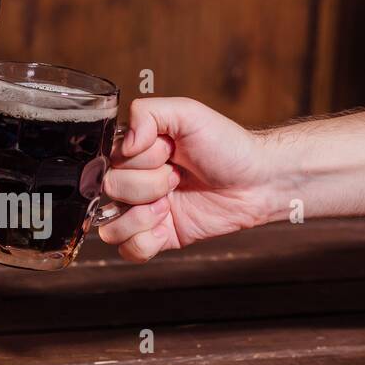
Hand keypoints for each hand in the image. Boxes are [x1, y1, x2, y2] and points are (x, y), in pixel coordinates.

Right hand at [99, 97, 276, 262]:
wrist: (257, 182)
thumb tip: (124, 144)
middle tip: (177, 178)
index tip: (167, 153)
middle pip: (109, 191)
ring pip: (110, 226)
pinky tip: (166, 228)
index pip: (107, 160)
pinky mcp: (156, 237)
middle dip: (148, 185)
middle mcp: (133, 181)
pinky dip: (145, 242)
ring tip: (170, 205)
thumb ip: (146, 113)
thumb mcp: (186, 112)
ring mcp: (142, 211)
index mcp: (134, 151)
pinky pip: (127, 251)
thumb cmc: (227, 145)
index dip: (137, 160)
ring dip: (142, 217)